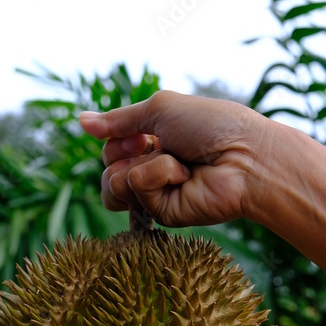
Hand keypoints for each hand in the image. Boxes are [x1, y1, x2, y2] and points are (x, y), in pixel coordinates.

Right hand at [79, 91, 262, 227]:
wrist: (244, 156)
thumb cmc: (213, 127)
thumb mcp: (160, 110)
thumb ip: (118, 120)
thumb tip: (80, 121)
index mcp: (153, 147)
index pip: (110, 149)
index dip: (120, 138)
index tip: (147, 131)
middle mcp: (153, 173)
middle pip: (106, 170)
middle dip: (124, 153)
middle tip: (157, 146)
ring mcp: (157, 197)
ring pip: (111, 185)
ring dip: (138, 164)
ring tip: (172, 164)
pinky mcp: (162, 215)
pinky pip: (136, 188)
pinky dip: (158, 173)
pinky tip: (184, 176)